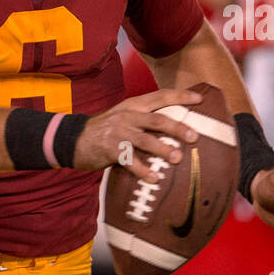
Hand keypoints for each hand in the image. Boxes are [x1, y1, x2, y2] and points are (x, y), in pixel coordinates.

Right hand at [73, 89, 202, 180]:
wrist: (74, 139)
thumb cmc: (107, 129)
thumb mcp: (125, 116)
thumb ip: (146, 119)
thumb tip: (176, 128)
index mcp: (134, 105)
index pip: (160, 96)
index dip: (180, 96)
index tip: (199, 99)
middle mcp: (128, 116)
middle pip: (157, 120)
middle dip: (177, 128)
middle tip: (194, 137)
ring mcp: (118, 133)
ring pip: (145, 140)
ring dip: (162, 149)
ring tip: (177, 158)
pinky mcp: (110, 149)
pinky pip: (129, 161)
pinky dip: (143, 170)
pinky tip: (154, 178)